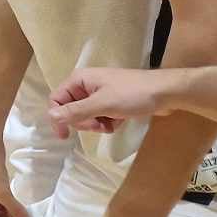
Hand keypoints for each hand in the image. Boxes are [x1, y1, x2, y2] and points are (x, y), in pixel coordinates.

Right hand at [48, 67, 173, 136]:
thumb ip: (75, 111)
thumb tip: (50, 117)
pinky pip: (100, 116)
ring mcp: (100, 93)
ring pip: (87, 115)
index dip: (58, 118)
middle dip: (83, 122)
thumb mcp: (102, 104)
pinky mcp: (112, 101)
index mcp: (79, 80)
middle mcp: (86, 85)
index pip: (56, 100)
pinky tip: (120, 121)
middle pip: (71, 109)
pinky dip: (108, 122)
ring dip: (97, 124)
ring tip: (112, 123)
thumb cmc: (133, 94)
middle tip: (99, 126)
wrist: (166, 92)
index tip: (65, 137)